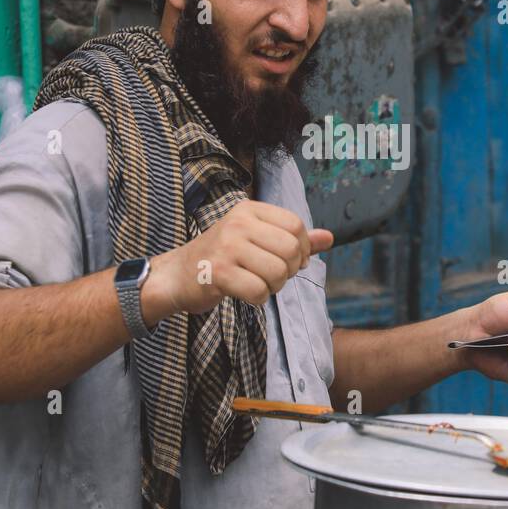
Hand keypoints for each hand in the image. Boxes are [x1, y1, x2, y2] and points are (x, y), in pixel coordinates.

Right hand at [148, 200, 333, 315]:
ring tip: (258, 283)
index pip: (296, 225)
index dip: (302, 249)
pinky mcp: (218, 273)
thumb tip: (330, 238)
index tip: (290, 261)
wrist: (177, 275)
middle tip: (273, 276)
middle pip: (291, 249)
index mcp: (249, 210)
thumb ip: (293, 238)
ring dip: (274, 286)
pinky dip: (258, 298)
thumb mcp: (256, 239)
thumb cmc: (222, 257)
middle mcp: (238, 223)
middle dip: (289, 270)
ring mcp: (226, 247)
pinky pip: (259, 291)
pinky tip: (245, 292)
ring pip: (277, 272)